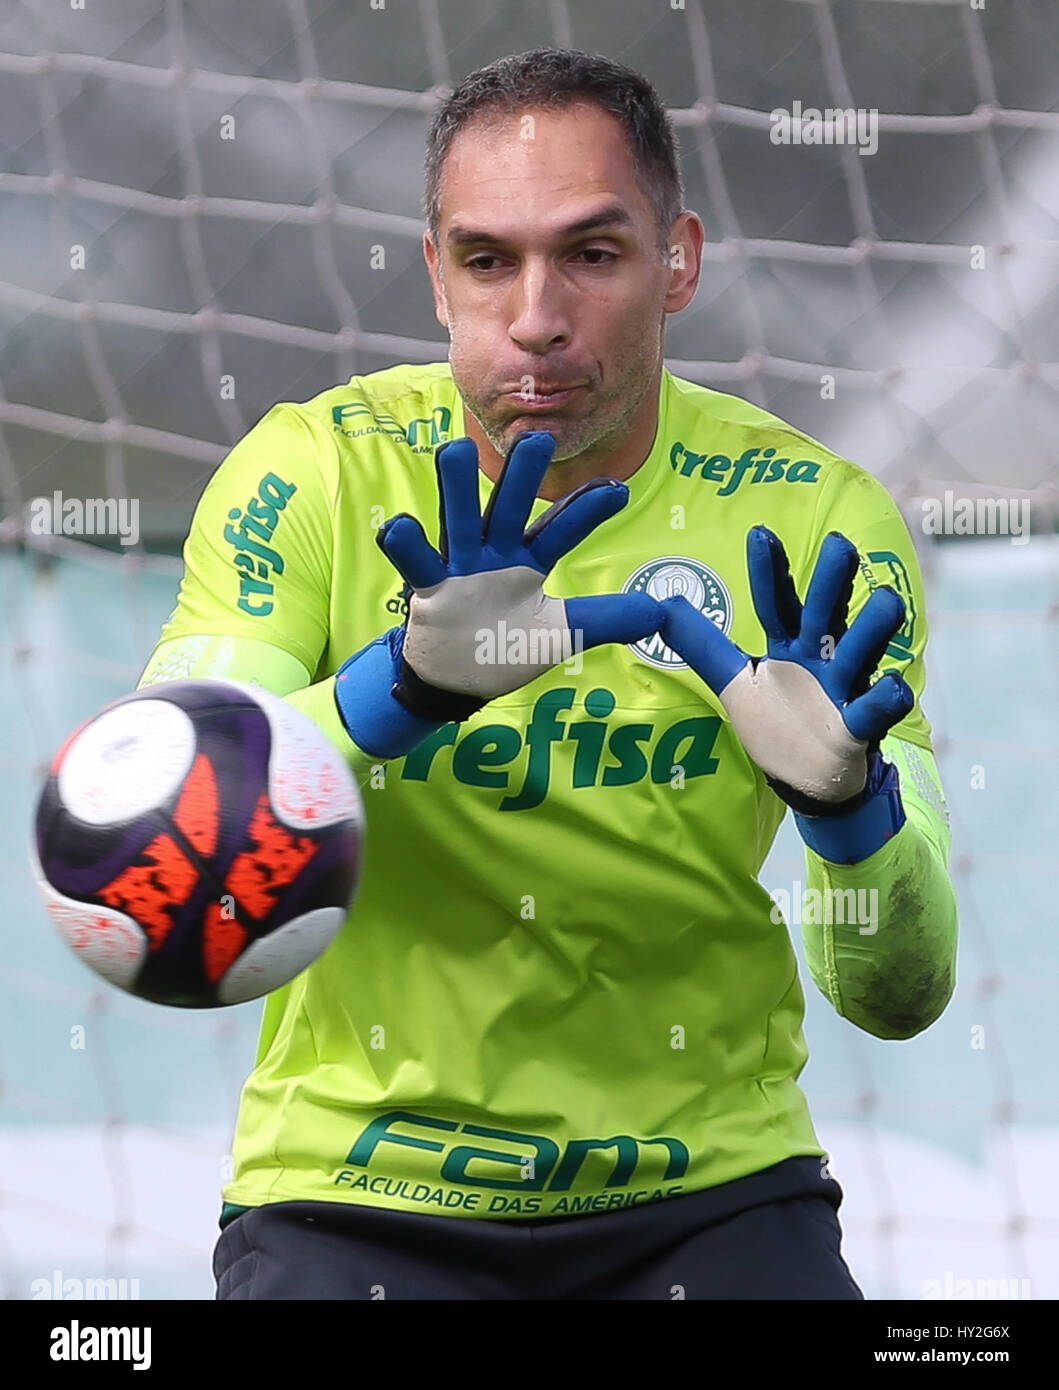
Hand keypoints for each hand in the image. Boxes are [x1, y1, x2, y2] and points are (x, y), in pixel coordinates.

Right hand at [336, 431, 661, 756]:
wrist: (455, 681)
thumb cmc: (504, 648)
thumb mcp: (560, 635)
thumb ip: (604, 619)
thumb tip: (661, 612)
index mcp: (527, 559)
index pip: (561, 529)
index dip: (587, 511)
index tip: (620, 490)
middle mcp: (494, 552)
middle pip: (508, 506)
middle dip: (522, 474)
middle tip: (538, 439)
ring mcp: (458, 565)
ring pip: (458, 518)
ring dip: (457, 486)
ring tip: (457, 449)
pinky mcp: (427, 586)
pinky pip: (415, 560)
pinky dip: (405, 543)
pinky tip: (400, 525)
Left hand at [658, 526, 913, 809]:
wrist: (810, 781)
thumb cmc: (778, 723)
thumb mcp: (735, 682)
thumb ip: (702, 646)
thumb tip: (661, 606)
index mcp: (789, 645)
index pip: (777, 602)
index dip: (769, 572)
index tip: (758, 533)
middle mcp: (820, 658)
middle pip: (826, 614)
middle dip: (832, 581)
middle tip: (839, 544)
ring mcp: (844, 688)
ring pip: (861, 652)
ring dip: (873, 628)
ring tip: (887, 601)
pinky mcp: (860, 726)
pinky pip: (875, 710)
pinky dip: (885, 699)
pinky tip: (893, 688)